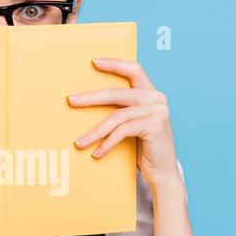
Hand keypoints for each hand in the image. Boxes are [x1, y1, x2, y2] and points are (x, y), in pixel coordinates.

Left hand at [69, 58, 178, 188]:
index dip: (115, 64)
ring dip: (95, 131)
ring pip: (117, 116)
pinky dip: (107, 143)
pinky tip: (97, 152)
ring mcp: (158, 112)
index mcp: (152, 94)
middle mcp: (157, 99)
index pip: (134, 70)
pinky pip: (123, 131)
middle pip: (118, 93)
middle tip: (72, 100)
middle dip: (92, 97)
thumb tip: (87, 101)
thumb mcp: (133, 124)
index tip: (94, 62)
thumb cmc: (144, 149)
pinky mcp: (154, 126)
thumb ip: (122, 110)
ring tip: (80, 142)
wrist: (163, 173)